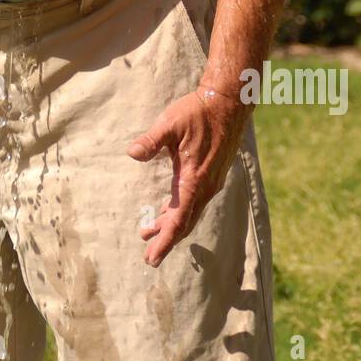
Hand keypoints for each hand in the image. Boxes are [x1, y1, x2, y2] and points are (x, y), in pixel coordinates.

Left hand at [127, 86, 250, 267]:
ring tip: (148, 233)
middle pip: (184, 222)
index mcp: (194, 179)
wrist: (228, 103)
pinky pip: (194, 201)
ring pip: (189, 212)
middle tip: (149, 257)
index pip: (178, 219)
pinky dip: (179, 211)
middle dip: (166, 240)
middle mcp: (205, 186)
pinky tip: (166, 211)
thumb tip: (132, 153)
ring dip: (170, 225)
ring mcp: (210, 182)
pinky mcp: (210, 175)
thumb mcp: (170, 124)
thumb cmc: (197, 112)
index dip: (165, 240)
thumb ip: (151, 141)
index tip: (153, 258)